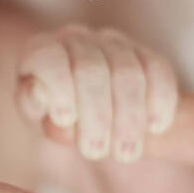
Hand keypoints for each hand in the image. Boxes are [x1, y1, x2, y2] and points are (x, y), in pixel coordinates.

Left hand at [16, 25, 178, 163]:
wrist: (90, 116)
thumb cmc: (55, 115)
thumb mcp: (37, 115)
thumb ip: (34, 103)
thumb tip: (39, 91)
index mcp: (43, 49)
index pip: (49, 58)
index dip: (58, 86)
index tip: (65, 119)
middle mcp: (79, 39)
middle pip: (91, 70)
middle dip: (95, 115)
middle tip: (96, 151)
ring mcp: (114, 44)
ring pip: (128, 73)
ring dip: (128, 118)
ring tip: (125, 152)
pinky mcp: (146, 55)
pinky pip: (159, 70)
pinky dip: (159, 100)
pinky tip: (155, 127)